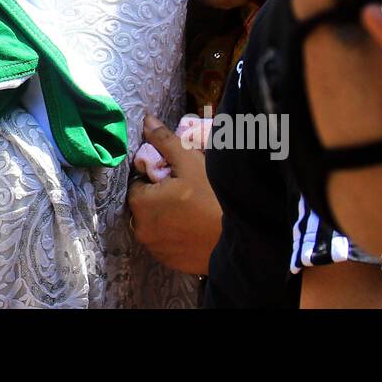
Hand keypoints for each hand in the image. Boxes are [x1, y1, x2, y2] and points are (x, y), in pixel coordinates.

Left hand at [127, 115, 221, 275]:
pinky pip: (166, 242)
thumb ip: (164, 140)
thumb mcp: (190, 161)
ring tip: (192, 209)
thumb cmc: (214, 197)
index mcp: (140, 203)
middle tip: (186, 192)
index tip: (176, 177)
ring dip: (166, 216)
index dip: (155, 177)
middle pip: (145, 204)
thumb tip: (146, 120)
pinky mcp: (170, 262)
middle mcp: (141, 230)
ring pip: (155, 223)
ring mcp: (156, 249)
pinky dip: (175, 234)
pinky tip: (194, 227)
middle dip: (159, 196)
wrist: (243, 238)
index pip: (138, 183)